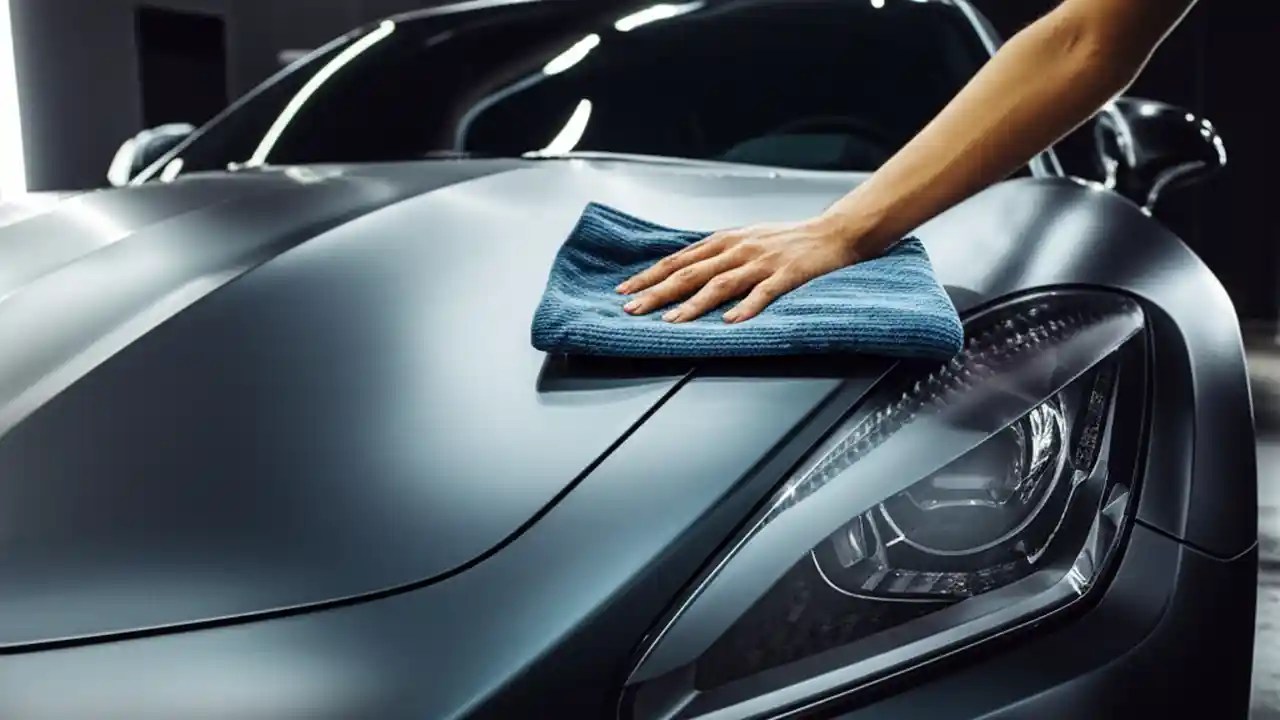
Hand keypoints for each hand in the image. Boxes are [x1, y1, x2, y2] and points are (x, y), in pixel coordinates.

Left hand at [616, 213, 872, 322]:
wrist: (834, 232)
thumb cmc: (787, 240)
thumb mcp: (745, 240)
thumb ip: (715, 255)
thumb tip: (681, 271)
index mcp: (725, 241)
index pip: (679, 260)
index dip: (650, 276)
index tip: (625, 291)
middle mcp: (738, 249)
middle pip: (691, 272)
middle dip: (659, 292)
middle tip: (633, 309)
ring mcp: (762, 262)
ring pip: (720, 284)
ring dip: (693, 304)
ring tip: (672, 321)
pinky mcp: (787, 274)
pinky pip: (763, 293)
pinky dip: (745, 307)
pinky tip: (730, 322)